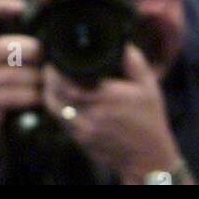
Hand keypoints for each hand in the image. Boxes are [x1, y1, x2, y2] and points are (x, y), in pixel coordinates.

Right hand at [0, 0, 42, 170]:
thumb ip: (11, 46)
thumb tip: (41, 19)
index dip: (0, 6)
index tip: (22, 6)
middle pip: (5, 46)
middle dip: (33, 50)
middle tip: (46, 58)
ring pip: (18, 76)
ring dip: (38, 81)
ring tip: (46, 84)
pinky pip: (17, 98)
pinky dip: (33, 98)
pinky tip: (39, 101)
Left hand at [43, 45, 182, 183]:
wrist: (148, 157)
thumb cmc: (149, 119)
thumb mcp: (148, 85)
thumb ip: (133, 61)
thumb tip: (120, 41)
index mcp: (108, 98)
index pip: (69, 83)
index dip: (56, 71)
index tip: (56, 58)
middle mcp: (93, 115)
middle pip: (56, 95)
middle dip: (49, 78)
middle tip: (52, 66)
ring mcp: (84, 130)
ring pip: (54, 109)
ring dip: (49, 92)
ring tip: (53, 80)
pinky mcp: (80, 140)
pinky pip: (60, 120)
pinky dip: (57, 106)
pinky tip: (62, 97)